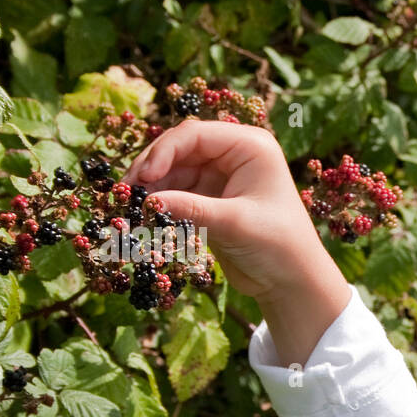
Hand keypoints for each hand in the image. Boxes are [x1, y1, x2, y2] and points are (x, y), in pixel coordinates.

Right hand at [121, 120, 332, 304]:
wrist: (291, 281)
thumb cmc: (278, 245)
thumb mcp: (235, 223)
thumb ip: (192, 209)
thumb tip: (146, 201)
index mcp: (250, 146)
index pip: (195, 135)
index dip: (163, 152)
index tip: (142, 178)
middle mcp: (234, 155)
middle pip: (178, 150)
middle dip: (151, 170)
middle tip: (125, 194)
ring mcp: (220, 176)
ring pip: (173, 173)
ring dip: (151, 189)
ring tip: (129, 208)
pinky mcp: (210, 199)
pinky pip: (176, 193)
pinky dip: (159, 204)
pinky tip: (143, 217)